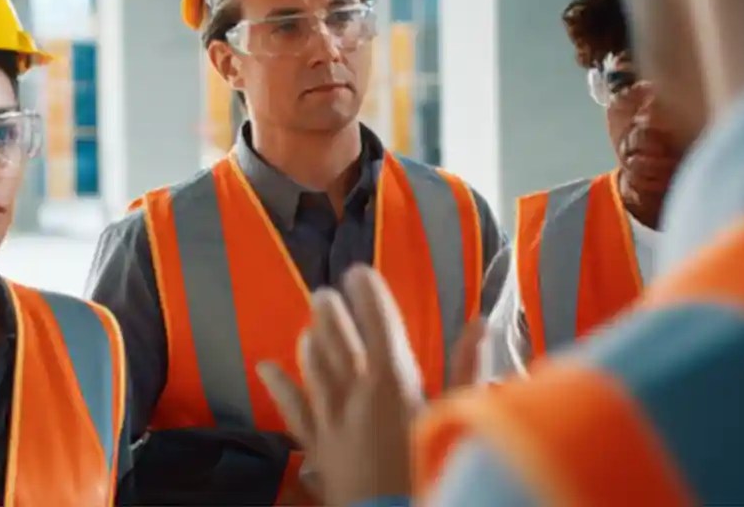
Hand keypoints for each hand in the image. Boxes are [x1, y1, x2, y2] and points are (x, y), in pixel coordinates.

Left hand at [257, 267, 485, 505]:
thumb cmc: (434, 471)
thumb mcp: (458, 419)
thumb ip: (468, 369)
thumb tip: (478, 323)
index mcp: (392, 382)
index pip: (378, 325)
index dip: (368, 296)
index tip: (358, 272)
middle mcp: (355, 393)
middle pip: (338, 342)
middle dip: (331, 313)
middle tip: (323, 292)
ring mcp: (331, 420)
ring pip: (314, 369)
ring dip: (311, 342)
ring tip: (308, 324)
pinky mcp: (318, 447)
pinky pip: (293, 410)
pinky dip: (279, 387)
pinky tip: (265, 368)